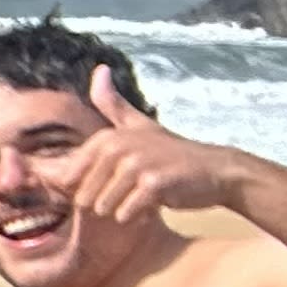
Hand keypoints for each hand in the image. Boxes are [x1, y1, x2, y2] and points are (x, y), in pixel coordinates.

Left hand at [58, 64, 250, 224]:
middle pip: (84, 198)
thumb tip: (99, 69)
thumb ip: (113, 104)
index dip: (91, 190)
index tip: (116, 184)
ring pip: (104, 208)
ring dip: (123, 210)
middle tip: (133, 192)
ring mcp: (135, 165)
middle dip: (107, 203)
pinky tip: (155, 204)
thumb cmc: (173, 153)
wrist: (217, 170)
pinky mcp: (153, 184)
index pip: (69, 179)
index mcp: (106, 138)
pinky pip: (125, 214)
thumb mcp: (140, 125)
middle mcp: (116, 147)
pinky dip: (138, 217)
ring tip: (143, 197)